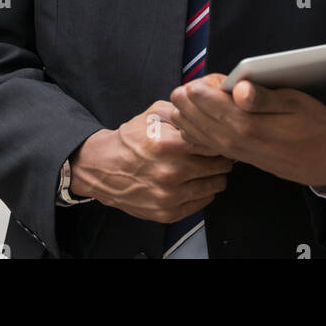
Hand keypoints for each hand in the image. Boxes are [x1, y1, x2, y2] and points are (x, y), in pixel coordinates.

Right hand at [68, 100, 233, 222]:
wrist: (104, 169)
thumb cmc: (131, 139)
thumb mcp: (154, 113)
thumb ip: (183, 111)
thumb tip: (209, 114)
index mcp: (167, 145)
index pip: (212, 144)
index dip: (220, 139)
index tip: (220, 137)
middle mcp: (170, 173)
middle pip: (218, 166)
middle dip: (221, 157)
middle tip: (216, 152)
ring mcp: (169, 197)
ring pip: (215, 186)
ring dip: (216, 175)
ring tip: (207, 166)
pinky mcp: (168, 213)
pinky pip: (203, 203)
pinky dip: (205, 191)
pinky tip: (196, 180)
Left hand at [169, 73, 325, 187]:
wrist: (324, 159)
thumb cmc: (312, 126)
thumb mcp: (295, 104)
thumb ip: (264, 97)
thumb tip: (239, 89)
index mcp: (250, 126)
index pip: (216, 107)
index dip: (202, 94)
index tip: (192, 83)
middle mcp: (239, 142)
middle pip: (205, 121)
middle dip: (189, 106)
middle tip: (179, 91)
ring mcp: (238, 152)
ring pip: (204, 136)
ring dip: (188, 120)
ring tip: (177, 104)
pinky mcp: (240, 156)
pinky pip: (210, 146)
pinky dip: (195, 136)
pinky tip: (187, 127)